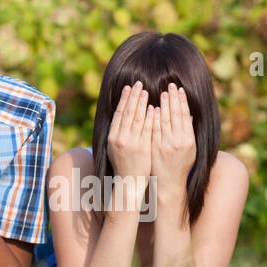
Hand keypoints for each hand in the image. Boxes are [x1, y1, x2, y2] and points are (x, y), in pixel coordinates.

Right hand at [105, 82, 152, 210]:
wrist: (129, 182)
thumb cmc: (123, 162)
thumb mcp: (115, 145)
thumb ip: (118, 130)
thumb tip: (121, 113)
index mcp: (112, 136)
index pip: (119, 113)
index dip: (124, 99)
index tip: (128, 87)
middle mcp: (120, 138)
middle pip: (128, 113)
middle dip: (133, 97)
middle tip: (138, 83)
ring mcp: (131, 143)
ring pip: (137, 119)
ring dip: (142, 104)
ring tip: (146, 91)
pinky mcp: (143, 148)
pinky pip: (147, 130)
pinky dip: (150, 118)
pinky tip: (154, 109)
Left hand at [152, 83, 195, 200]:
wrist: (169, 182)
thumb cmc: (181, 164)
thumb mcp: (190, 148)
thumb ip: (188, 131)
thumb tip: (189, 114)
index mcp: (189, 140)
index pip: (185, 116)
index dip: (182, 102)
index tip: (179, 89)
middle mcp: (178, 142)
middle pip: (175, 116)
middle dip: (172, 99)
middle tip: (170, 85)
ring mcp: (165, 144)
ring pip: (164, 121)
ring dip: (162, 106)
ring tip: (161, 92)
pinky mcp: (154, 147)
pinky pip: (154, 130)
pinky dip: (153, 118)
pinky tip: (152, 108)